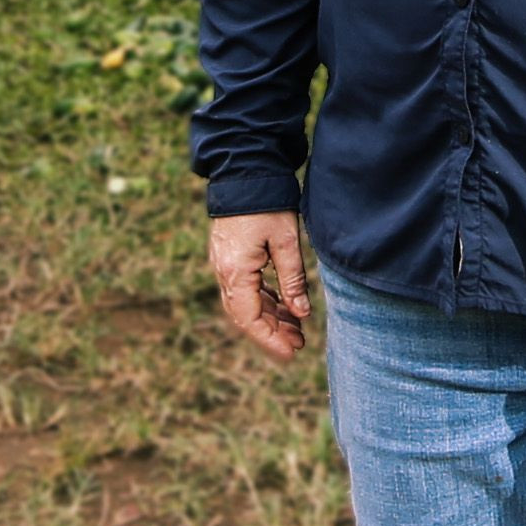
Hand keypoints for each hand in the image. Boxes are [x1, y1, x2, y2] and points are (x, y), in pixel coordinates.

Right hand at [207, 211, 314, 366]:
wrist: (243, 172)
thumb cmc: (266, 204)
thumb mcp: (286, 242)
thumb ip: (293, 280)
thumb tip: (301, 314)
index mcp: (235, 271)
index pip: (249, 318)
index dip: (270, 339)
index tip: (292, 353)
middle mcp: (224, 271)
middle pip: (245, 314)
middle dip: (271, 333)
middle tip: (300, 344)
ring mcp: (224, 264)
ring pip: (245, 303)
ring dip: (269, 318)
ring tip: (296, 329)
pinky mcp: (230, 256)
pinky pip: (244, 288)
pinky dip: (264, 301)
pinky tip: (283, 307)